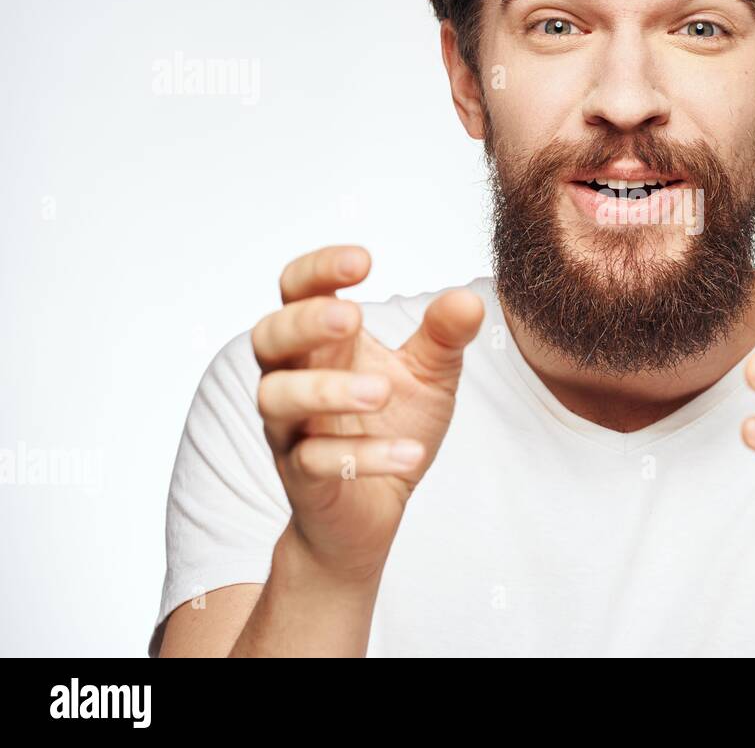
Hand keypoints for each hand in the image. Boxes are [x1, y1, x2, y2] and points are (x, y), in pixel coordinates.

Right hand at [251, 245, 483, 581]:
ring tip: (380, 392)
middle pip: (269, 337)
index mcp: (323, 344)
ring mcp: (292, 430)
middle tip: (355, 317)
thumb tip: (468, 299)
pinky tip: (408, 452)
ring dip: (327, 391)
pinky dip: (361, 456)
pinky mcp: (302, 479)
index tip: (364, 261)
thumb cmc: (392, 426)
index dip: (319, 269)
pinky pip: (313, 462)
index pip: (297, 290)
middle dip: (305, 322)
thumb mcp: (428, 376)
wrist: (373, 511)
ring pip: (277, 398)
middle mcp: (294, 378)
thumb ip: (444, 336)